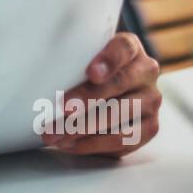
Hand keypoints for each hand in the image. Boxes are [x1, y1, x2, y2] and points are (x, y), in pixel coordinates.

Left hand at [39, 33, 160, 157]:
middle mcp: (146, 72)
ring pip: (119, 116)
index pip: (123, 49)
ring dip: (83, 128)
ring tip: (56, 135)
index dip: (108, 61)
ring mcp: (151, 100)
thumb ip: (73, 57)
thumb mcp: (85, 56)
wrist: (114, 89)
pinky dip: (93, 144)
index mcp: (130, 48)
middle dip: (87, 99)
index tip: (91, 73)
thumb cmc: (90, 70)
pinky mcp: (150, 126)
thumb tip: (41, 70)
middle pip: (119, 85)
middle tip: (62, 110)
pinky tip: (71, 144)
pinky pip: (123, 140)